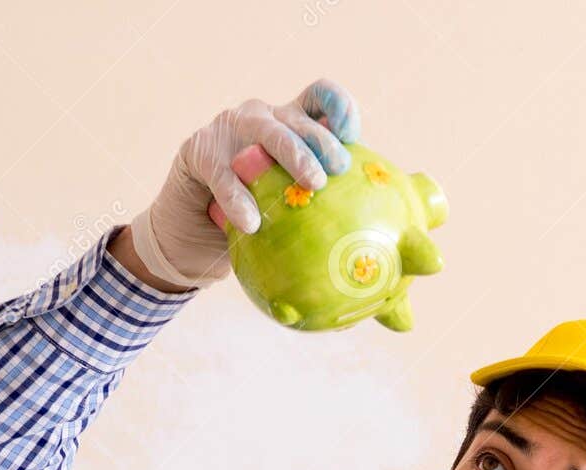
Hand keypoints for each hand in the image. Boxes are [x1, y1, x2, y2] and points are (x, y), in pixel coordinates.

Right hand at [126, 78, 362, 289]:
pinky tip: (253, 223)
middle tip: (338, 170)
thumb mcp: (293, 217)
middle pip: (297, 119)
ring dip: (293, 154)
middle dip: (322, 141)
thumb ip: (331, 217)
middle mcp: (262, 119)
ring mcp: (228, 129)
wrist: (192, 238)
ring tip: (313, 184)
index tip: (352, 134)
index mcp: (290, 126)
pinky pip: (222, 173)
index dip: (338, 106)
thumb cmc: (254, 229)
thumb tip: (394, 254)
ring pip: (266, 132)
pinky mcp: (198, 150)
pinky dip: (238, 199)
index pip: (318, 99)